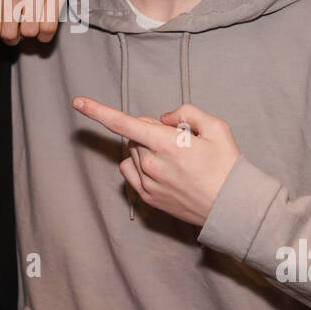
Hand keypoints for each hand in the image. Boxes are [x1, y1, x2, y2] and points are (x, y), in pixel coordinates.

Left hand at [72, 98, 240, 227]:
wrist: (233, 208)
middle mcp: (152, 164)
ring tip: (177, 160)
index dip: (98, 111)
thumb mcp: (216, 127)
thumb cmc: (227, 166)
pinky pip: (130, 171)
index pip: (124, 123)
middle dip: (151, 131)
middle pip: (135, 134)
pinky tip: (162, 169)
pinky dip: (139, 165)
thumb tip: (162, 118)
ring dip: (146, 149)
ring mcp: (147, 183)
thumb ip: (186, 112)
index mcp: (166, 144)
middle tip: (179, 141)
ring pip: (132, 153)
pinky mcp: (148, 197)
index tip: (77, 102)